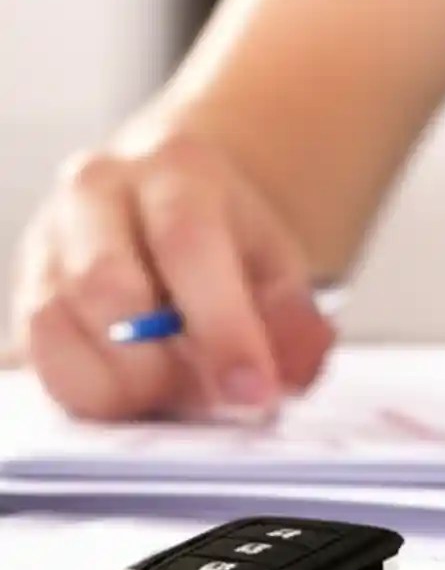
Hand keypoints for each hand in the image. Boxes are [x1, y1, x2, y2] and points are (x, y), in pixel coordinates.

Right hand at [10, 134, 334, 420]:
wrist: (167, 202)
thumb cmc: (228, 240)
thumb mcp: (280, 266)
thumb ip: (293, 321)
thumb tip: (284, 378)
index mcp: (175, 169)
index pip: (188, 243)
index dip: (222, 327)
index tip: (253, 391)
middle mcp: (95, 192)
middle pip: (106, 285)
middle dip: (163, 363)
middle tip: (208, 400)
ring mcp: (46, 240)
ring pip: (53, 325)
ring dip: (118, 384)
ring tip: (170, 395)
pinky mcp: (23, 292)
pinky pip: (32, 356)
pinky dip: (83, 391)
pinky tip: (130, 399)